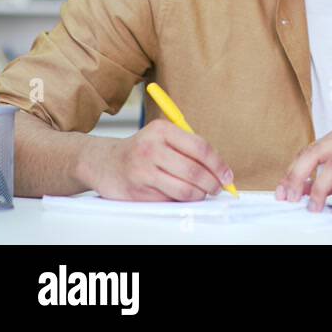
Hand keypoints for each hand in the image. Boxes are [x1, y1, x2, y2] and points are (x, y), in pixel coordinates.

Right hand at [83, 119, 233, 201]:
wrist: (103, 162)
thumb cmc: (142, 149)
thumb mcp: (163, 136)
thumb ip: (190, 148)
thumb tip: (221, 170)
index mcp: (162, 130)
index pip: (201, 148)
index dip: (218, 165)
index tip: (227, 175)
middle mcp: (150, 149)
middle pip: (195, 172)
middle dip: (213, 183)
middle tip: (218, 188)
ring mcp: (142, 172)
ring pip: (184, 190)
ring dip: (199, 195)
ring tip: (202, 193)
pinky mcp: (136, 192)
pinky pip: (169, 200)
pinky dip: (180, 201)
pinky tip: (179, 194)